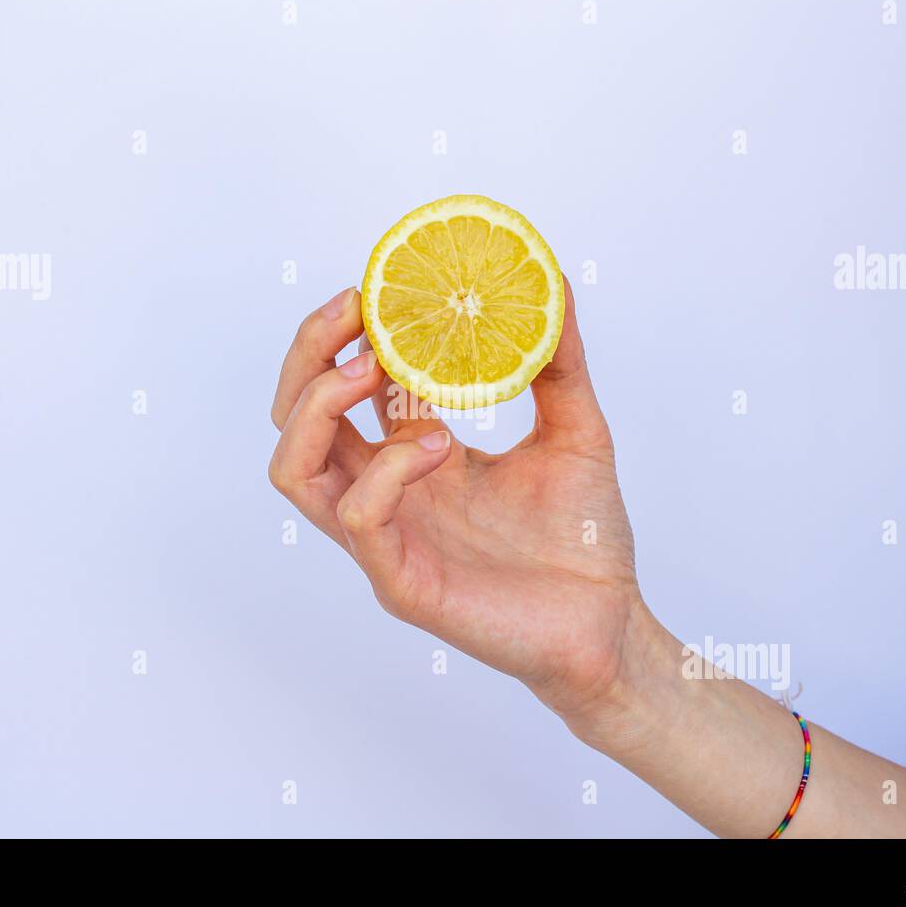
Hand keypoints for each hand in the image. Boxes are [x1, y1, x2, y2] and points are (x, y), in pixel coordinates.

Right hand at [268, 278, 644, 720]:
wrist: (610, 623)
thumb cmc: (584, 539)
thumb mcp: (575, 431)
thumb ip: (558, 364)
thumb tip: (552, 283)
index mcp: (413, 459)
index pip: (344, 390)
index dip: (344, 335)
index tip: (377, 286)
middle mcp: (386, 495)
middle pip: (295, 421)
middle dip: (308, 356)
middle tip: (353, 311)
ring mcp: (386, 540)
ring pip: (295, 470)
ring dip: (320, 407)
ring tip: (373, 370)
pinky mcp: (400, 582)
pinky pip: (359, 518)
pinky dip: (387, 470)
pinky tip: (437, 448)